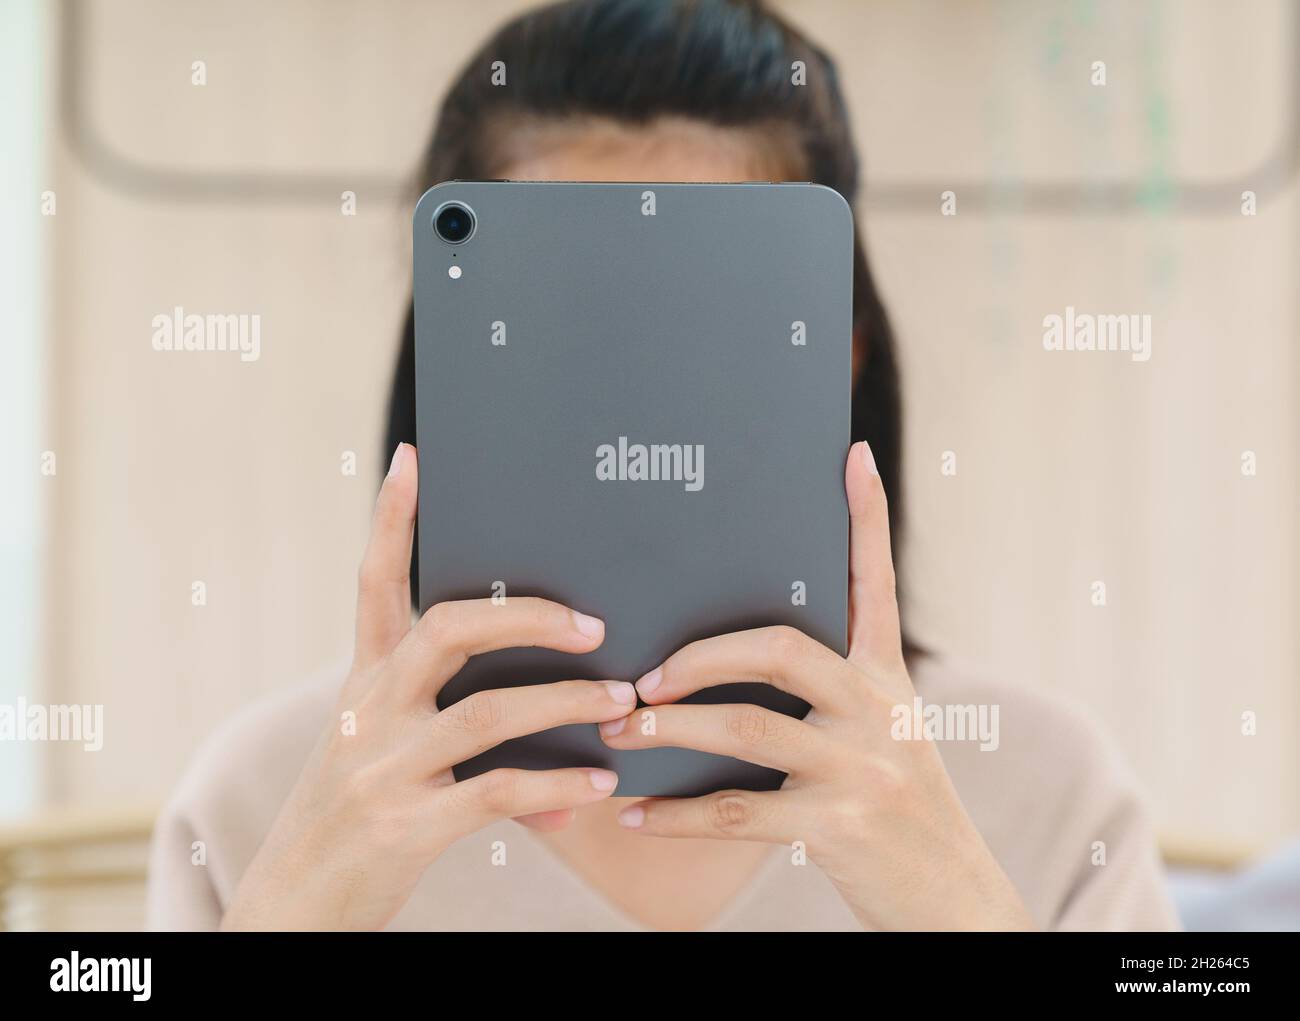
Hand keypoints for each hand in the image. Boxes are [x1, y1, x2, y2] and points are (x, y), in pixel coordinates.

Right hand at [221, 443, 636, 929]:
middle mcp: (369, 712)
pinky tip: (599, 786)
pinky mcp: (406, 824)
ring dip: (564, 703)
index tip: (413, 458)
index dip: (393, 519)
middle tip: (592, 622)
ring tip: (619, 700)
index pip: (374, 585)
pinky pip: (497, 791)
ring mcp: (384, 767)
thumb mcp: (388, 763)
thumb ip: (470, 745)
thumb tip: (576, 757)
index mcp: (363, 684)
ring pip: (487, 712)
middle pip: (446, 630)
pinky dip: (556, 785)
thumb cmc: (355, 826)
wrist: (292, 910)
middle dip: (526, 616)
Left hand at [599, 440, 1032, 930]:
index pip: (874, 584)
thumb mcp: (887, 733)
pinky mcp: (838, 827)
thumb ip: (837, 690)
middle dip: (700, 655)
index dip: (866, 517)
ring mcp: (861, 767)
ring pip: (745, 729)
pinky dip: (676, 814)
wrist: (953, 898)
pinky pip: (736, 812)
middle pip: (779, 648)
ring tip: (619, 730)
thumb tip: (740, 656)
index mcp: (887, 678)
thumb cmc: (898, 807)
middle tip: (646, 674)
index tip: (850, 455)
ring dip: (668, 730)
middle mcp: (878, 709)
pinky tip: (635, 812)